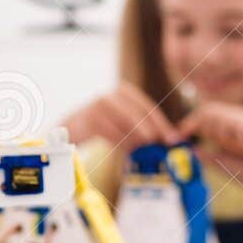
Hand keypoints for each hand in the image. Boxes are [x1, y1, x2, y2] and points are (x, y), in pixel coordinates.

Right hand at [60, 81, 177, 149]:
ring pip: (123, 121)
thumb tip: (166, 140)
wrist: (71, 129)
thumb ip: (142, 129)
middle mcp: (112, 95)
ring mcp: (99, 105)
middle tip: (155, 144)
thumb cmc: (102, 127)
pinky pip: (108, 130)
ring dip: (134, 137)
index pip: (148, 108)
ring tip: (139, 149)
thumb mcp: (124, 125)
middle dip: (149, 130)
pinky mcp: (88, 117)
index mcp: (125, 93)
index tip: (171, 139)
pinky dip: (119, 141)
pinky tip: (125, 149)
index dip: (161, 124)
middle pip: (136, 112)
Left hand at [177, 102, 242, 221]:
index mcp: (238, 122)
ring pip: (222, 118)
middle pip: (211, 110)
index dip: (191, 121)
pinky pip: (236, 127)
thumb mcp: (223, 163)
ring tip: (237, 150)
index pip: (209, 112)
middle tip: (212, 145)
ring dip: (222, 136)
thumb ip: (208, 155)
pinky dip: (236, 141)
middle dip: (203, 128)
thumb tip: (189, 149)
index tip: (179, 135)